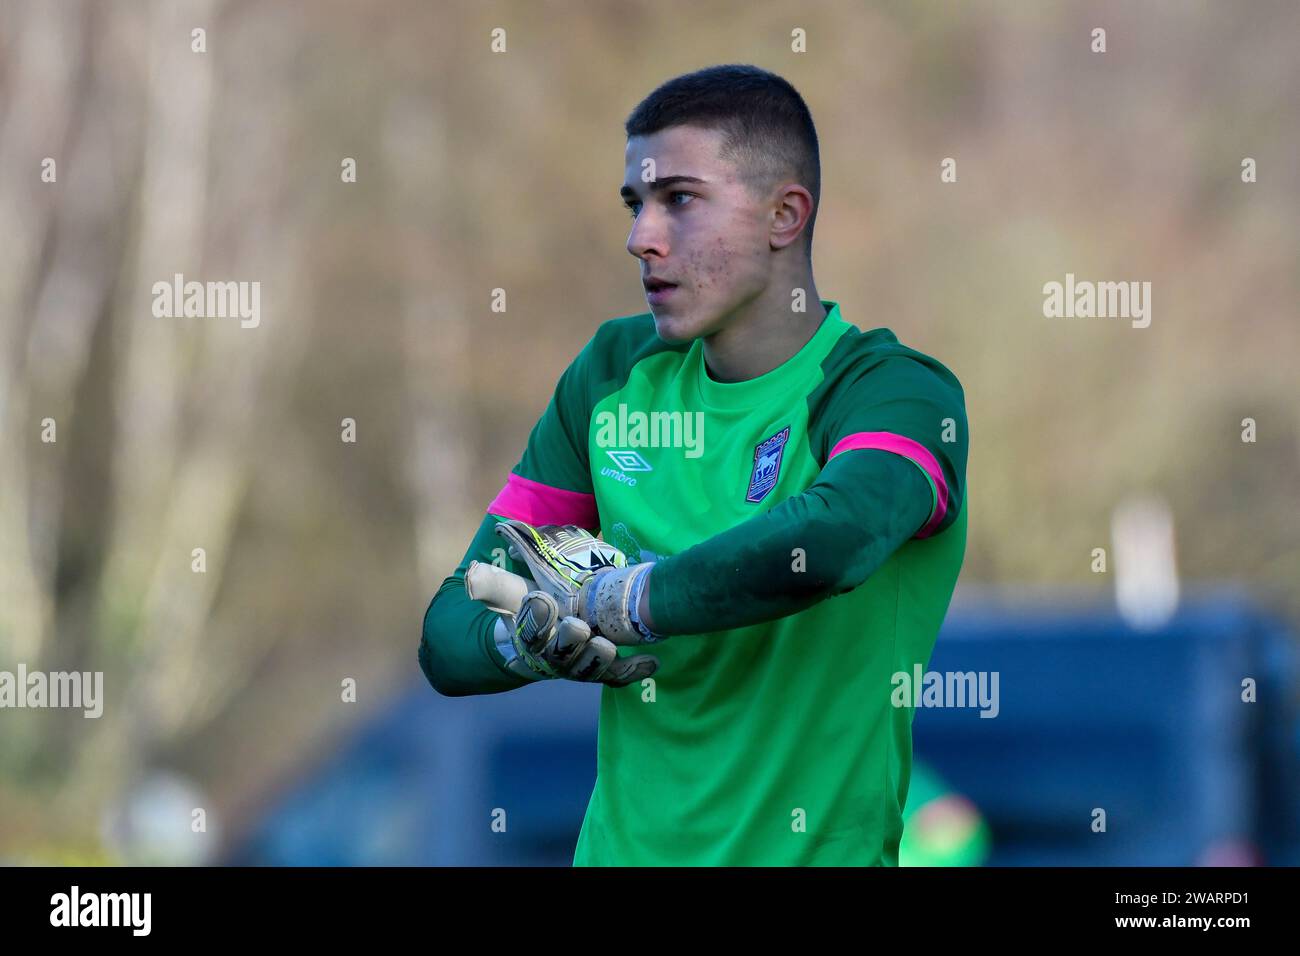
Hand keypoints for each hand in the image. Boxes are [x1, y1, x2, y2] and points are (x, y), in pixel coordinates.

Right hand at [466, 560, 657, 685]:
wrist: (532, 640)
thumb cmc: (522, 608)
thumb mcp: (506, 592)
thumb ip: (493, 581)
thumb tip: (476, 566)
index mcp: (525, 638)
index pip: (526, 631)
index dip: (533, 619)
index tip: (539, 601)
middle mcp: (550, 657)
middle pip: (558, 656)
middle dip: (567, 642)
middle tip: (579, 627)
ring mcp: (576, 666)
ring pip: (586, 670)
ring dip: (598, 660)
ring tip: (608, 647)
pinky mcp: (599, 669)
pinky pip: (615, 676)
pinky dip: (633, 671)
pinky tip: (652, 663)